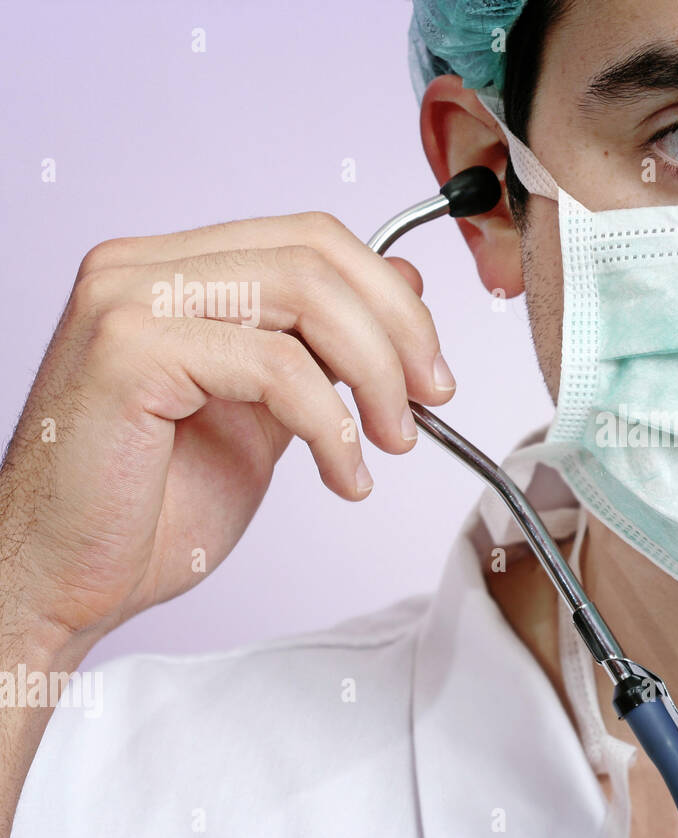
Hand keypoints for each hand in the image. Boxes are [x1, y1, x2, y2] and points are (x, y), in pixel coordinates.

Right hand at [0, 211, 455, 650]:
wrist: (66, 580)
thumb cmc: (155, 506)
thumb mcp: (266, 413)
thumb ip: (320, 350)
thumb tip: (401, 291)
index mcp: (174, 269)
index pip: (312, 239)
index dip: (391, 296)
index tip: (430, 367)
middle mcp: (143, 266)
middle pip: (318, 251)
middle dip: (399, 329)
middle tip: (432, 400)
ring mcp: (128, 299)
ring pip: (306, 295)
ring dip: (374, 374)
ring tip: (391, 442)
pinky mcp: (127, 351)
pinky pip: (275, 367)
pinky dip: (332, 426)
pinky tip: (344, 476)